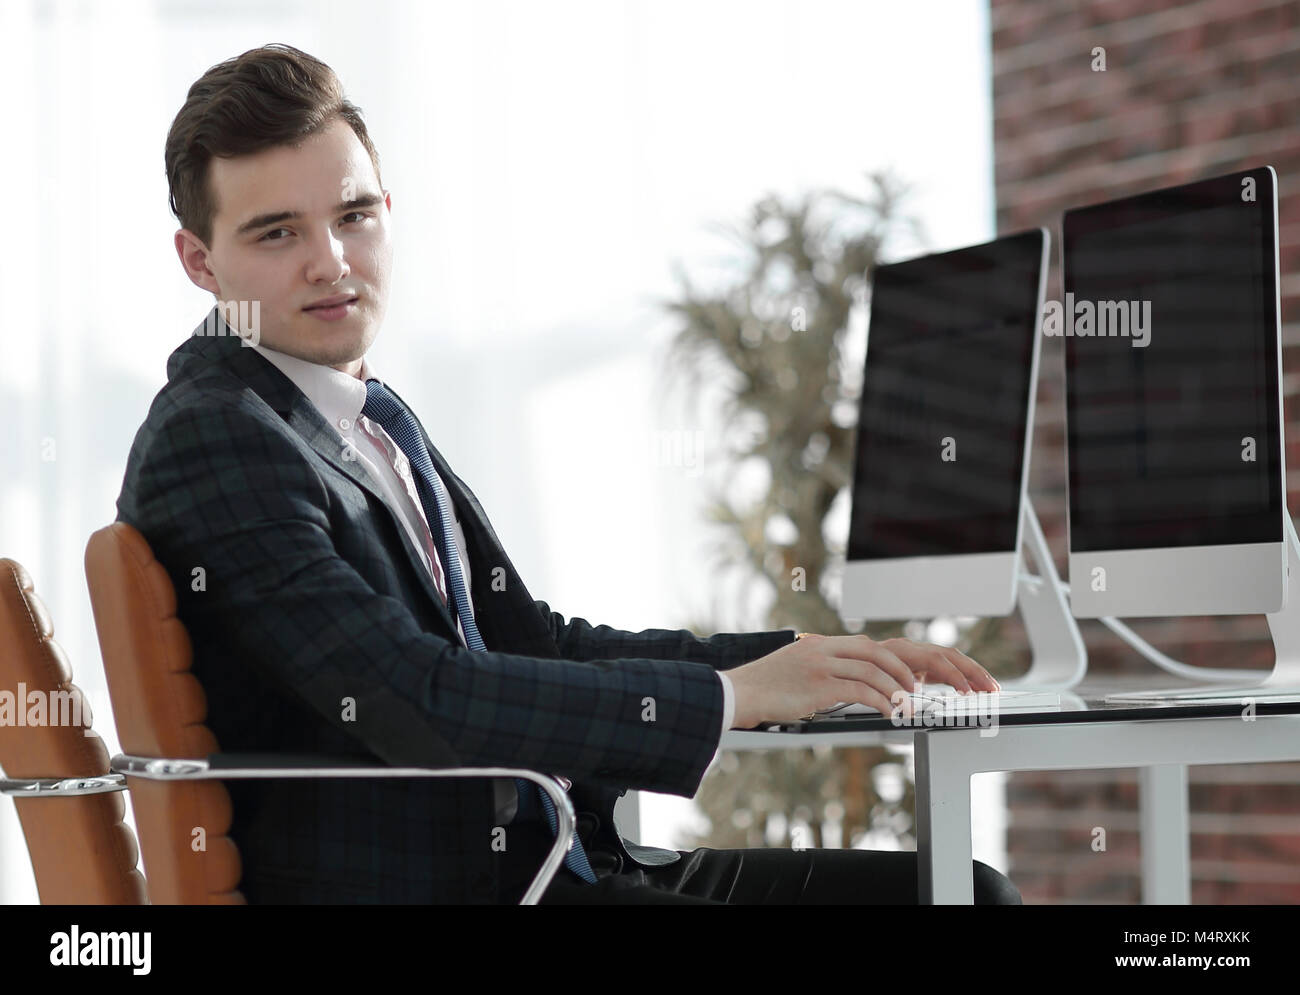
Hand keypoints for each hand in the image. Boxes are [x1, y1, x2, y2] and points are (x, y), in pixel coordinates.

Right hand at [725, 633, 1000, 727]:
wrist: (741, 692)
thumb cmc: (767, 687)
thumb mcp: (797, 667)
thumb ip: (824, 667)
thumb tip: (849, 681)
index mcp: (821, 644)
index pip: (866, 645)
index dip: (892, 659)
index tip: (907, 675)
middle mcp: (824, 649)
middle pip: (876, 651)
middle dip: (903, 669)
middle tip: (917, 688)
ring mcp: (822, 665)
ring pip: (873, 671)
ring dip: (896, 689)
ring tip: (908, 704)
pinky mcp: (819, 686)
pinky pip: (861, 691)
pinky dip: (881, 702)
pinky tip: (890, 713)